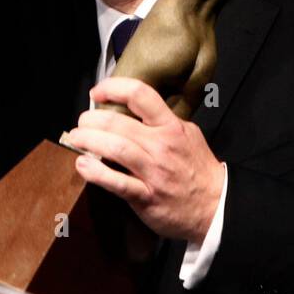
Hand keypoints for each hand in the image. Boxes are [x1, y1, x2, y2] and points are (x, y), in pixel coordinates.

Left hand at [64, 77, 224, 243]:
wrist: (217, 205)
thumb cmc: (198, 170)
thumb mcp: (187, 135)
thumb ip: (161, 122)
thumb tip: (131, 110)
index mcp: (171, 127)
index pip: (140, 95)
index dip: (113, 88)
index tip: (97, 93)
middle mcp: (162, 146)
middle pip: (119, 123)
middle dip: (91, 119)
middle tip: (81, 122)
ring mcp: (154, 172)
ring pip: (116, 148)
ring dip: (89, 141)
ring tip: (76, 139)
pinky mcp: (146, 197)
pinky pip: (117, 183)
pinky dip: (96, 172)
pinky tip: (83, 165)